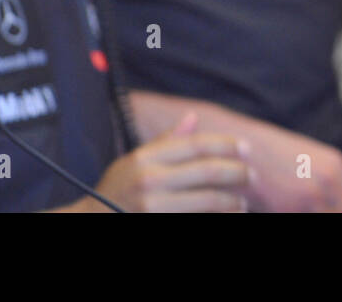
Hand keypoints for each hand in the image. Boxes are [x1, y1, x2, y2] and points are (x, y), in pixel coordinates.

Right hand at [82, 112, 251, 211]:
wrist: (89, 224)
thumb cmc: (114, 193)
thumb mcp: (133, 162)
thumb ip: (165, 142)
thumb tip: (193, 117)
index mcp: (145, 159)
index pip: (196, 146)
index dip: (226, 145)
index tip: (246, 149)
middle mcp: (150, 182)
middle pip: (207, 171)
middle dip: (237, 173)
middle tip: (252, 177)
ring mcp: (153, 208)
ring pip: (208, 200)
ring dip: (232, 201)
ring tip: (243, 203)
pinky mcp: (158, 223)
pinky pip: (198, 218)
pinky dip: (217, 216)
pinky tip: (229, 216)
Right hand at [230, 118, 341, 212]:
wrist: (241, 148)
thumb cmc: (272, 155)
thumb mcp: (309, 159)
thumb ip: (329, 180)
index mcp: (338, 167)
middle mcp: (330, 181)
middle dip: (341, 217)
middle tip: (322, 213)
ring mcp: (311, 196)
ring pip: (332, 216)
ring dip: (321, 215)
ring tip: (304, 210)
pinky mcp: (290, 208)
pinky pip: (307, 219)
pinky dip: (302, 216)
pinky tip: (290, 211)